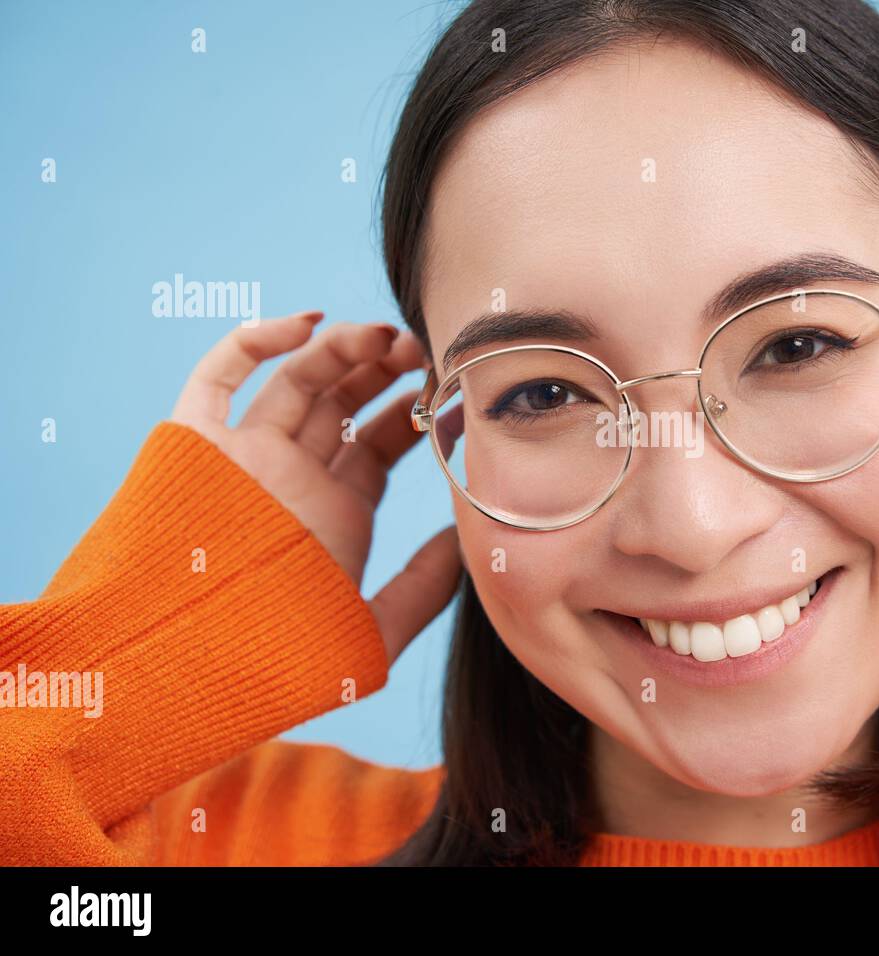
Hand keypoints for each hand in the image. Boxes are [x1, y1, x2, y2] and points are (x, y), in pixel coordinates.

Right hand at [169, 311, 461, 663]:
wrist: (177, 677)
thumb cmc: (272, 668)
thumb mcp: (369, 635)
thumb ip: (421, 590)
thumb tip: (464, 541)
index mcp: (330, 516)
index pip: (379, 447)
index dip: (413, 413)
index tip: (446, 389)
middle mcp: (289, 481)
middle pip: (343, 407)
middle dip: (383, 371)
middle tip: (422, 348)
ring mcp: (243, 460)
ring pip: (295, 383)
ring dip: (341, 349)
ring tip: (387, 334)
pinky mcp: (192, 446)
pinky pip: (216, 379)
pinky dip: (255, 342)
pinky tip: (308, 323)